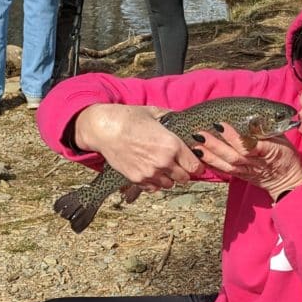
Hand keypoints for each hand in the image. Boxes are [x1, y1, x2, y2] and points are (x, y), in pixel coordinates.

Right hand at [73, 104, 201, 191]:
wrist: (104, 129)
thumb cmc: (129, 118)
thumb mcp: (154, 113)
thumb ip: (172, 118)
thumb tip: (182, 118)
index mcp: (172, 145)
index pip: (195, 166)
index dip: (197, 165)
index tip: (195, 164)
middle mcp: (164, 162)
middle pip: (184, 178)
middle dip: (184, 172)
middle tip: (179, 166)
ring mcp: (150, 173)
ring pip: (169, 185)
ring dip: (169, 178)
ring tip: (163, 168)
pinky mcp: (137, 179)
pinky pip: (153, 188)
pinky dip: (154, 183)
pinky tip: (151, 172)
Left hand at [191, 125, 301, 201]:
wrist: (288, 182)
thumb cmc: (286, 156)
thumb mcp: (282, 140)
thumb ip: (267, 129)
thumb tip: (253, 115)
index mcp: (268, 151)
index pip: (249, 145)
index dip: (233, 137)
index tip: (221, 125)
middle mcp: (256, 163)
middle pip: (233, 156)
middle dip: (215, 146)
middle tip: (200, 134)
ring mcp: (247, 171)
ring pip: (227, 165)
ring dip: (210, 156)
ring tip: (196, 146)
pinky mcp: (242, 176)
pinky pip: (226, 171)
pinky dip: (213, 165)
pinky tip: (201, 158)